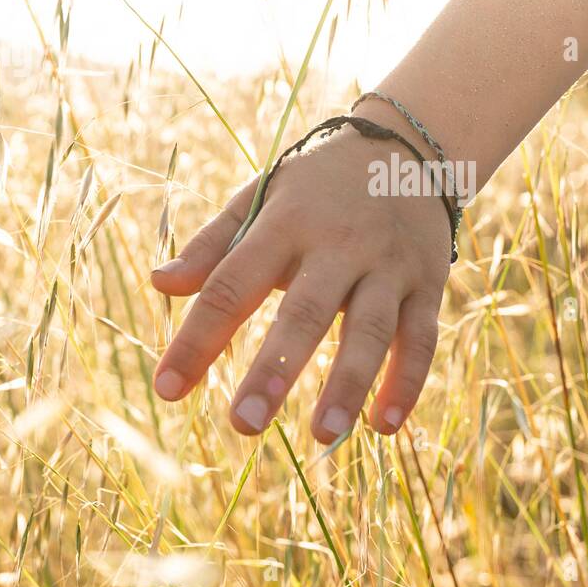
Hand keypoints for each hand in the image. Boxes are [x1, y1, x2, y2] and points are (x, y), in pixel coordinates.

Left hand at [149, 125, 450, 442]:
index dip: (199, 338)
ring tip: (323, 436)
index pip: (233, 283)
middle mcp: (340, 244)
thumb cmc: (317, 186)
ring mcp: (389, 265)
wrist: (408, 149)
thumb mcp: (262, 197)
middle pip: (306, 311)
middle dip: (275, 369)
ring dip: (349, 384)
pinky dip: (407, 383)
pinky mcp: (428, 284)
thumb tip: (159, 283)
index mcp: (286, 223)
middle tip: (243, 426)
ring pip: (372, 329)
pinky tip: (384, 427)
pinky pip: (421, 338)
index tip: (167, 389)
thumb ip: (213, 246)